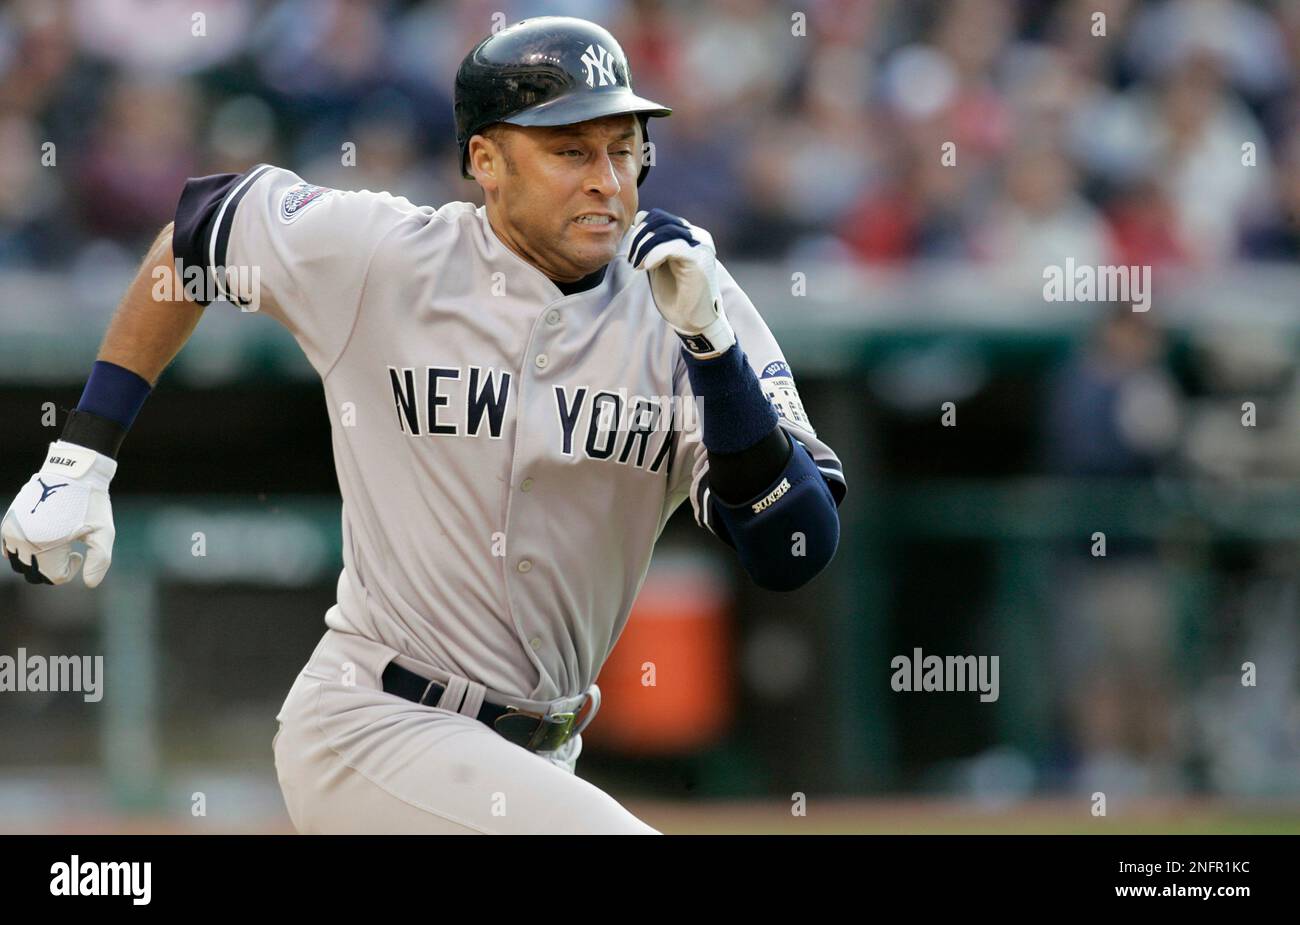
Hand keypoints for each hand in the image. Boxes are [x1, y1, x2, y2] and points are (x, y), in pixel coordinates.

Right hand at [2, 441, 117, 586]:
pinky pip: (7, 550)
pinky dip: (22, 553)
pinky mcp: (9, 522)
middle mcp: (24, 539)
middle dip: (52, 570)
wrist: (74, 472)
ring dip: (36, 563)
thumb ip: (100, 561)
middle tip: (67, 552)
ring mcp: (13, 531)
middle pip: (34, 575)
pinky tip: (40, 542)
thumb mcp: (104, 532)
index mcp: (47, 544)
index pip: (53, 577)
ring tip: (54, 547)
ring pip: (19, 565)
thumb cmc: (92, 503)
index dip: (70, 570)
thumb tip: (90, 584)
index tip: (77, 553)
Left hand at [628, 208, 735, 358]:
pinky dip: (654, 254)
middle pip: (659, 219)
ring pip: (664, 231)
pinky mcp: (699, 259)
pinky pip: (672, 246)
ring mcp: (700, 245)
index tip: (631, 253)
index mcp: (688, 234)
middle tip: (631, 259)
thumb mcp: (658, 263)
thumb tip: (636, 223)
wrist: (694, 321)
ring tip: (637, 266)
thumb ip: (651, 245)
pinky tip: (646, 267)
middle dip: (639, 237)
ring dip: (644, 247)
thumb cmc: (676, 295)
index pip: (658, 217)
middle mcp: (697, 235)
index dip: (639, 230)